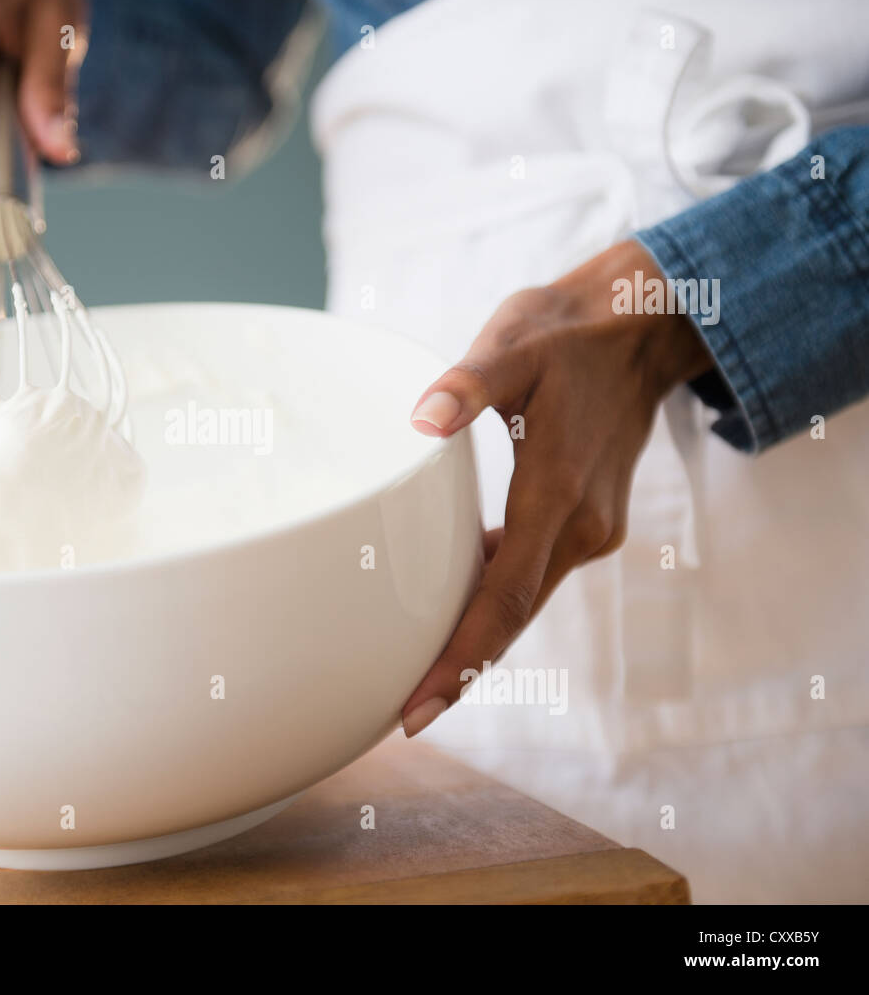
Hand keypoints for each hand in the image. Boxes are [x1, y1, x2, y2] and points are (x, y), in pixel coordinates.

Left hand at [401, 240, 713, 736]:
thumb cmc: (569, 334)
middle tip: (403, 717)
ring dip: (475, 641)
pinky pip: (533, 577)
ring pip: (523, 602)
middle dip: (459, 671)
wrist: (641, 326)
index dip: (459, 659)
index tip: (418, 707)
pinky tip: (453, 610)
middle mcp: (580, 527)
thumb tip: (420, 420)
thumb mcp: (514, 345)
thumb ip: (467, 384)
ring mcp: (589, 528)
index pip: (501, 599)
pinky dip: (494, 602)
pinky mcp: (585, 520)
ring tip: (419, 680)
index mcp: (556, 495)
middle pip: (510, 618)